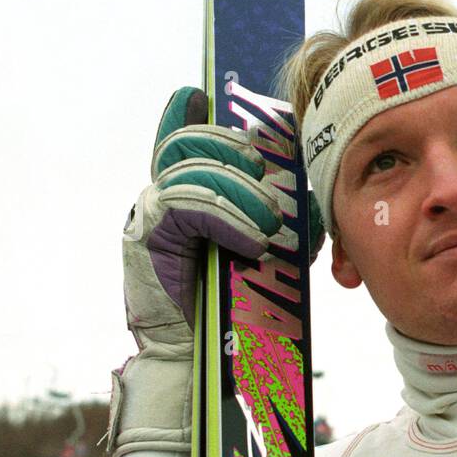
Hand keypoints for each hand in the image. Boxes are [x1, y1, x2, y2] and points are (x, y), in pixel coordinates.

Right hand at [105, 87, 323, 456]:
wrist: (204, 361)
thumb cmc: (238, 308)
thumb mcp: (265, 252)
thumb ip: (275, 216)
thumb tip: (307, 192)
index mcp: (185, 193)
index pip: (185, 135)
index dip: (191, 113)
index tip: (204, 94)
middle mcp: (160, 195)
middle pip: (196, 142)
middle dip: (241, 157)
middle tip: (277, 193)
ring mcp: (150, 214)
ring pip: (196, 169)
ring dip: (244, 194)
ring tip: (271, 229)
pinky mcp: (149, 237)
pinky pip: (188, 203)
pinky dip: (227, 217)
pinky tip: (251, 241)